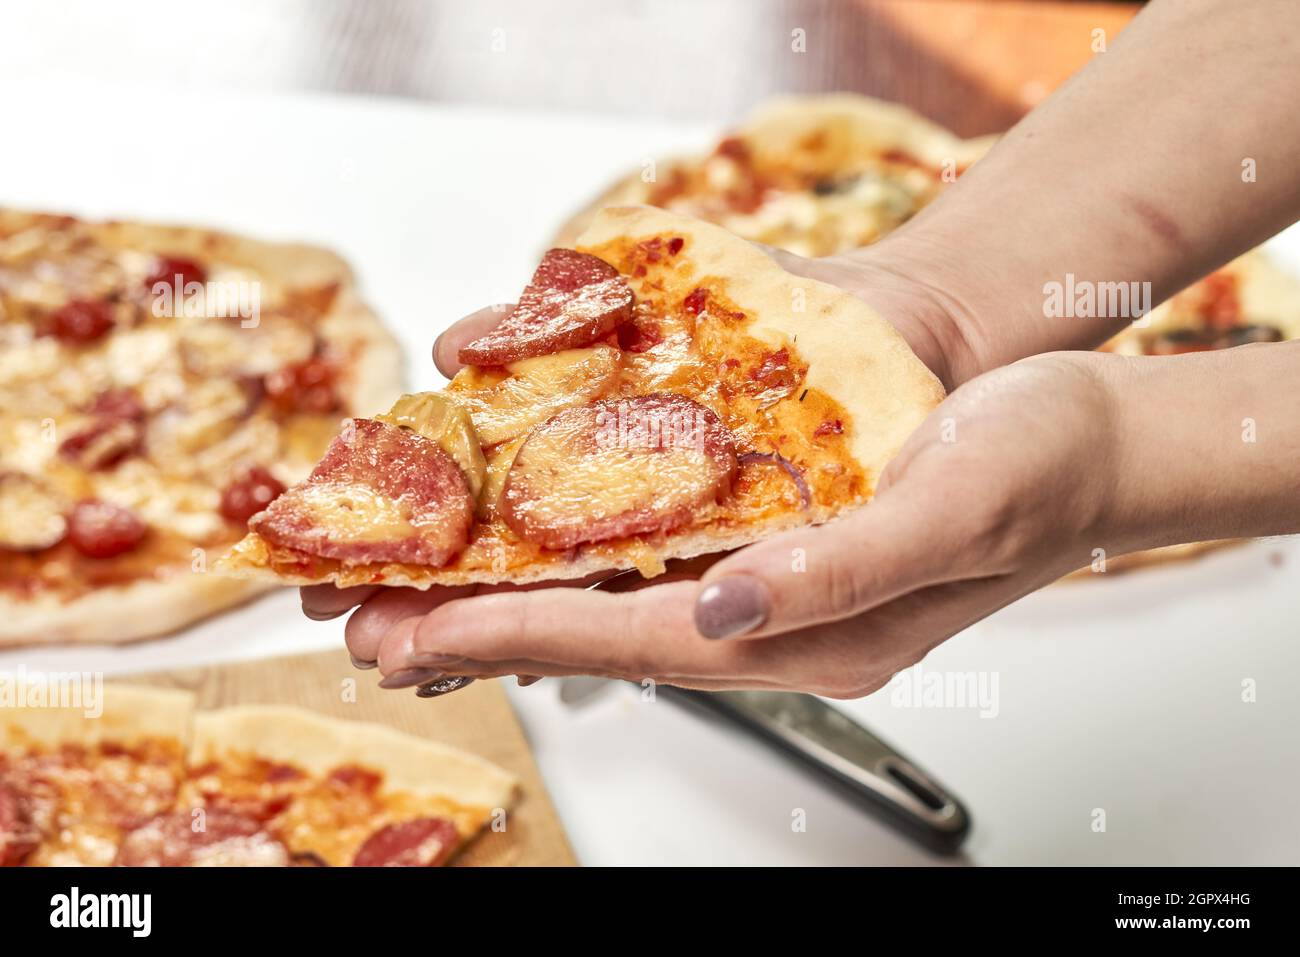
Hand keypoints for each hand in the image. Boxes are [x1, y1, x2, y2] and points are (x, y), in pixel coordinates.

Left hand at [321, 345, 1129, 696]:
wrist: (1084, 425)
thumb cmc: (1040, 465)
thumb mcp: (957, 509)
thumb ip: (842, 570)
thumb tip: (724, 606)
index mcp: (813, 628)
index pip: (635, 640)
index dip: (519, 637)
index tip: (419, 634)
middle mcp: (774, 608)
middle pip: (598, 624)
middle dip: (480, 626)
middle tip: (368, 624)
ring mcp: (767, 565)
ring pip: (610, 585)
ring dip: (508, 583)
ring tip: (410, 584)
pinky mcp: (769, 515)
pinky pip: (652, 536)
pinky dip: (574, 530)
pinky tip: (517, 517)